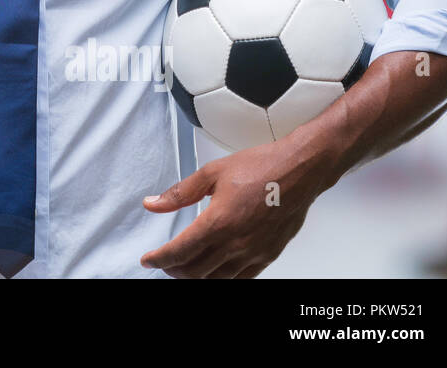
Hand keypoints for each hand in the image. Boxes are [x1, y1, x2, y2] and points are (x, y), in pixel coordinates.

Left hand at [138, 138, 336, 278]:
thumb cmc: (261, 167)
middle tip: (164, 262)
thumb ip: (179, 193)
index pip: (180, 251)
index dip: (159, 259)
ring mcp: (254, 253)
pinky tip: (214, 271)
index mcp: (219, 222)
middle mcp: (236, 243)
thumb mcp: (211, 173)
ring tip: (184, 267)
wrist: (299, 171)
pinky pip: (241, 278)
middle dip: (174, 269)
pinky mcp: (268, 255)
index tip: (148, 260)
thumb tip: (153, 204)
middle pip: (195, 271)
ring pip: (217, 279)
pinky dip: (221, 278)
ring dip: (196, 276)